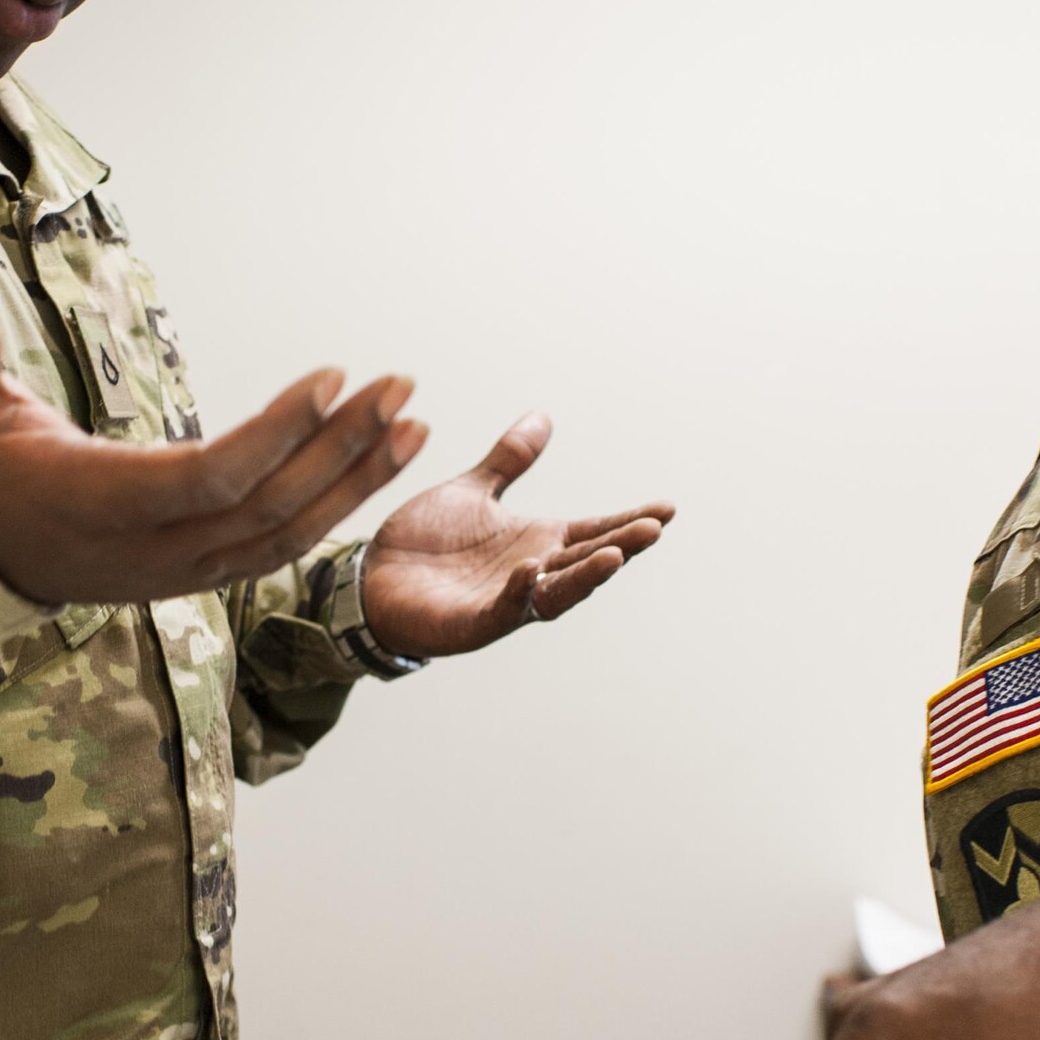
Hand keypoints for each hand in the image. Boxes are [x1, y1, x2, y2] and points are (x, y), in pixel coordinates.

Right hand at [0, 265, 427, 604]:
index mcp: (97, 507)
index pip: (206, 480)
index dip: (275, 433)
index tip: (333, 376)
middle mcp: (152, 553)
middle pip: (267, 507)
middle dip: (340, 446)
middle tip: (400, 385)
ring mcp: (185, 572)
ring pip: (288, 531)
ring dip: (357, 475)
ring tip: (414, 417)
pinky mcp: (206, 572)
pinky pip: (285, 542)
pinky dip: (340, 501)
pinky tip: (384, 455)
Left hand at [361, 413, 674, 659]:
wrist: (371, 579)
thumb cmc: (424, 542)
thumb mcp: (472, 492)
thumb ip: (509, 461)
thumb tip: (542, 417)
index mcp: (538, 542)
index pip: (594, 530)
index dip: (630, 520)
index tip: (668, 507)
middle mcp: (531, 572)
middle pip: (587, 560)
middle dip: (622, 545)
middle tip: (654, 528)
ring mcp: (506, 600)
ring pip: (556, 592)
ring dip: (585, 576)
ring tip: (614, 556)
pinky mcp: (473, 621)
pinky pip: (502, 609)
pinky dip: (518, 593)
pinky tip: (530, 570)